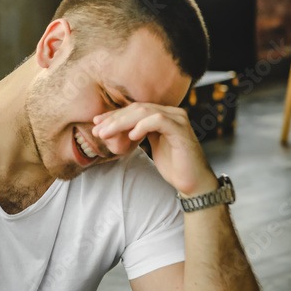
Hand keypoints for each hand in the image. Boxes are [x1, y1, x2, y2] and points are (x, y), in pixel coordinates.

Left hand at [92, 103, 217, 196]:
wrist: (193, 182)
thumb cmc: (173, 165)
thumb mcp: (150, 145)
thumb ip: (137, 133)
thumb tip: (112, 128)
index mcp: (164, 114)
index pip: (135, 109)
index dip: (114, 115)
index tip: (97, 123)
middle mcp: (172, 112)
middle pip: (137, 108)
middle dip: (114, 119)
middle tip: (97, 129)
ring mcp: (178, 119)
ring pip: (145, 112)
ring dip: (122, 122)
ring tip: (106, 133)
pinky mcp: (181, 130)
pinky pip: (159, 120)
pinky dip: (142, 126)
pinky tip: (131, 136)